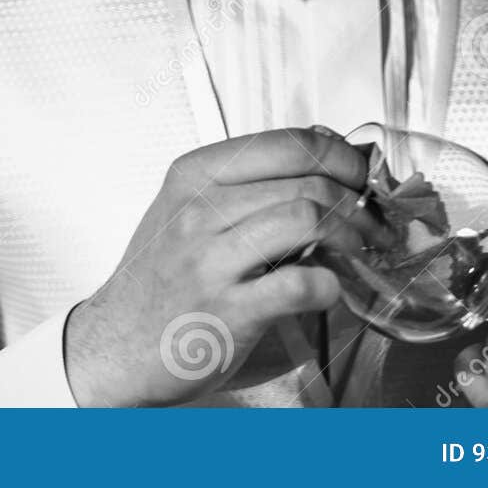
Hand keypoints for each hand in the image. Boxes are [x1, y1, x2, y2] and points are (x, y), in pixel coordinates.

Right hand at [64, 127, 390, 406]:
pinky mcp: (228, 309)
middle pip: (307, 180)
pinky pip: (300, 281)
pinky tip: (329, 289)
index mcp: (193, 175)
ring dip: (352, 236)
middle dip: (357, 199)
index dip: (340, 156)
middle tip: (372, 220)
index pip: (287, 142)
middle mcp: (199, 209)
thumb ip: (245, 183)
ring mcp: (211, 259)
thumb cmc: (158, 280)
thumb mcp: (186, 212)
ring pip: (308, 218)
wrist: (114, 346)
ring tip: (358, 251)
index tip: (361, 174)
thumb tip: (322, 150)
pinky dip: (330, 284)